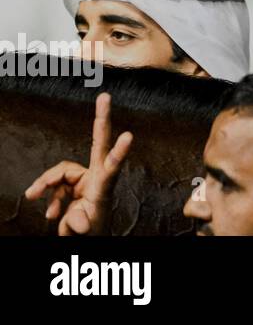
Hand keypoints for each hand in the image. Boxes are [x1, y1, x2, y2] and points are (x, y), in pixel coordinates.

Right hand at [25, 92, 132, 235]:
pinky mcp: (73, 183)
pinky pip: (55, 184)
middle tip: (105, 96)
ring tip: (43, 208)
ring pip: (61, 173)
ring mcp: (85, 178)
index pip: (112, 167)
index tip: (129, 136)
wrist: (85, 237)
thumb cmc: (91, 230)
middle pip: (99, 143)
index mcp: (103, 187)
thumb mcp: (85, 229)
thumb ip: (80, 223)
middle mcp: (96, 177)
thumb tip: (79, 223)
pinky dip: (49, 198)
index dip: (118, 153)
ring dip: (47, 187)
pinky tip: (51, 214)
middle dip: (102, 120)